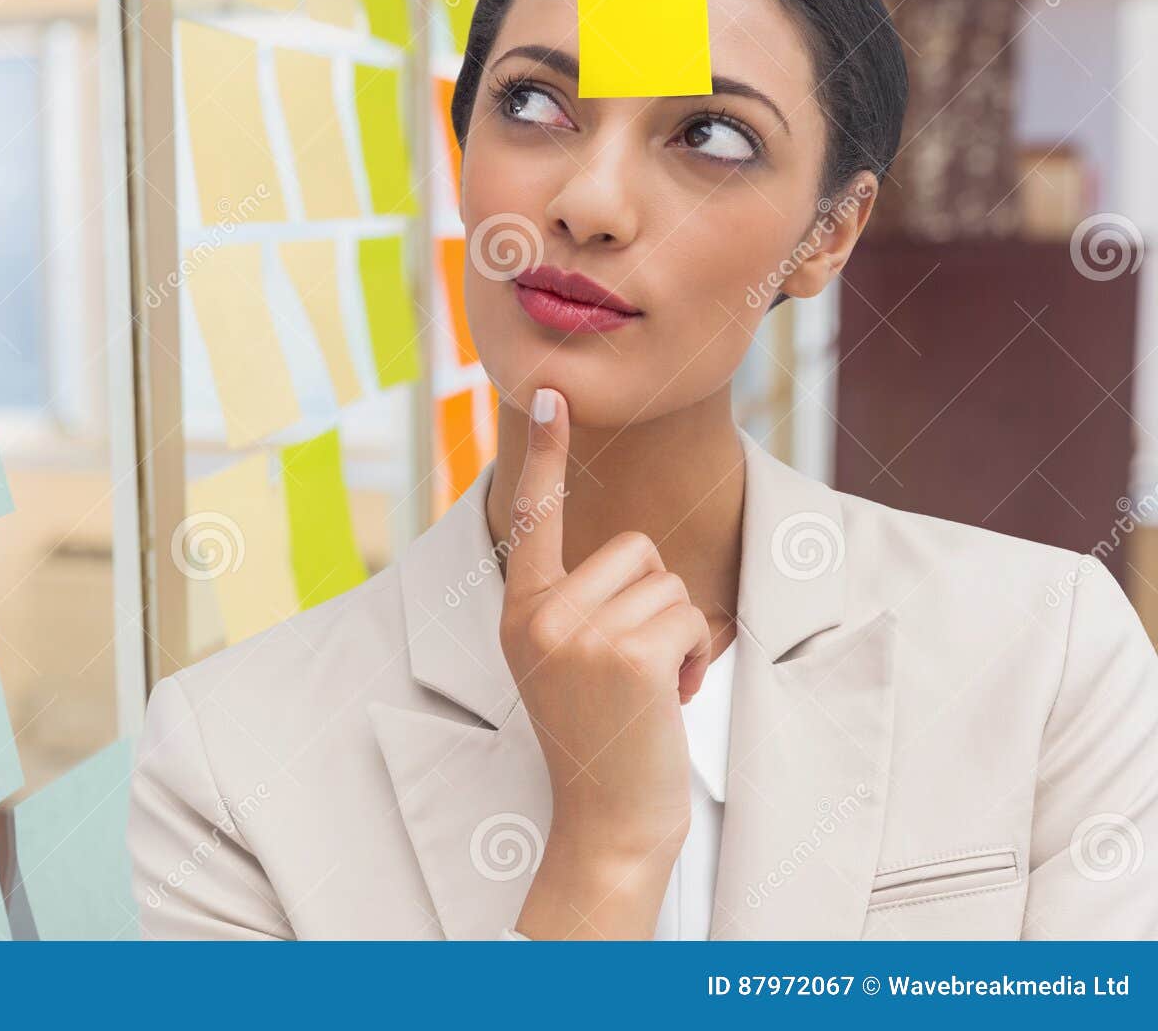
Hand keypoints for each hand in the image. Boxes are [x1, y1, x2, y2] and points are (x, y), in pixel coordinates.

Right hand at [501, 387, 712, 938]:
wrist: (607, 818)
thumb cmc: (600, 734)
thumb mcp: (565, 659)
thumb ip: (574, 603)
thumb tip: (623, 555)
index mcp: (519, 609)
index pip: (532, 516)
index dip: (545, 453)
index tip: (552, 394)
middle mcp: (538, 614)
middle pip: (634, 548)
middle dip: (654, 601)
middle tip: (632, 667)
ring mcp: (577, 634)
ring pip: (667, 582)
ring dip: (677, 633)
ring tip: (647, 687)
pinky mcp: (624, 655)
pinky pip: (687, 617)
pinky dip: (694, 657)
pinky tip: (667, 698)